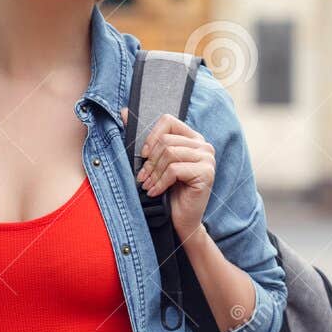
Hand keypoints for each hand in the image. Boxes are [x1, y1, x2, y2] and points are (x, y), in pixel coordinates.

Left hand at [121, 105, 214, 244]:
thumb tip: (123, 111)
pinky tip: (156, 192)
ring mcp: (207, 159)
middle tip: (143, 178)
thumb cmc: (168, 191)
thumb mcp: (154, 162)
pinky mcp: (206, 173)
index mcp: (192, 138)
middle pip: (166, 140)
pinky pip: (175, 169)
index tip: (143, 156)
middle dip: (150, 161)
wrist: (180, 220)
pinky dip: (161, 182)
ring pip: (170, 153)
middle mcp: (203, 146)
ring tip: (148, 186)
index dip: (151, 137)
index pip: (168, 121)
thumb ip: (143, 138)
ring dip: (154, 173)